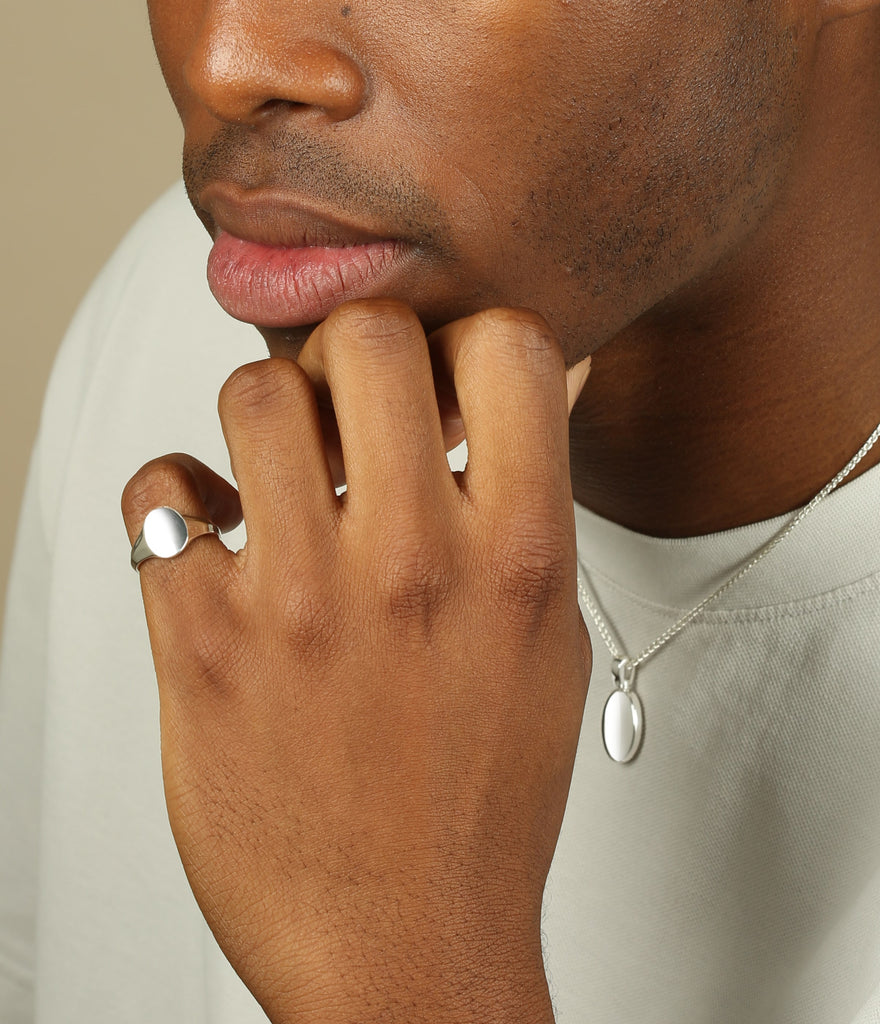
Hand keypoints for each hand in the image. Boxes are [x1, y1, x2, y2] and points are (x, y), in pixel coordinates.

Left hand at [121, 300, 591, 1023]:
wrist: (407, 945)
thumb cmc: (481, 802)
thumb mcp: (547, 643)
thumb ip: (530, 512)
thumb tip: (523, 401)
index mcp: (519, 558)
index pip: (508, 345)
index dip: (471, 340)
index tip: (446, 372)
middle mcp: (413, 565)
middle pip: (365, 337)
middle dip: (355, 352)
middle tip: (349, 403)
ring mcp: (301, 601)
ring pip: (252, 393)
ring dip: (264, 413)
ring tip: (276, 468)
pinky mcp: (200, 644)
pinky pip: (157, 494)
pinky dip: (176, 496)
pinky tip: (212, 533)